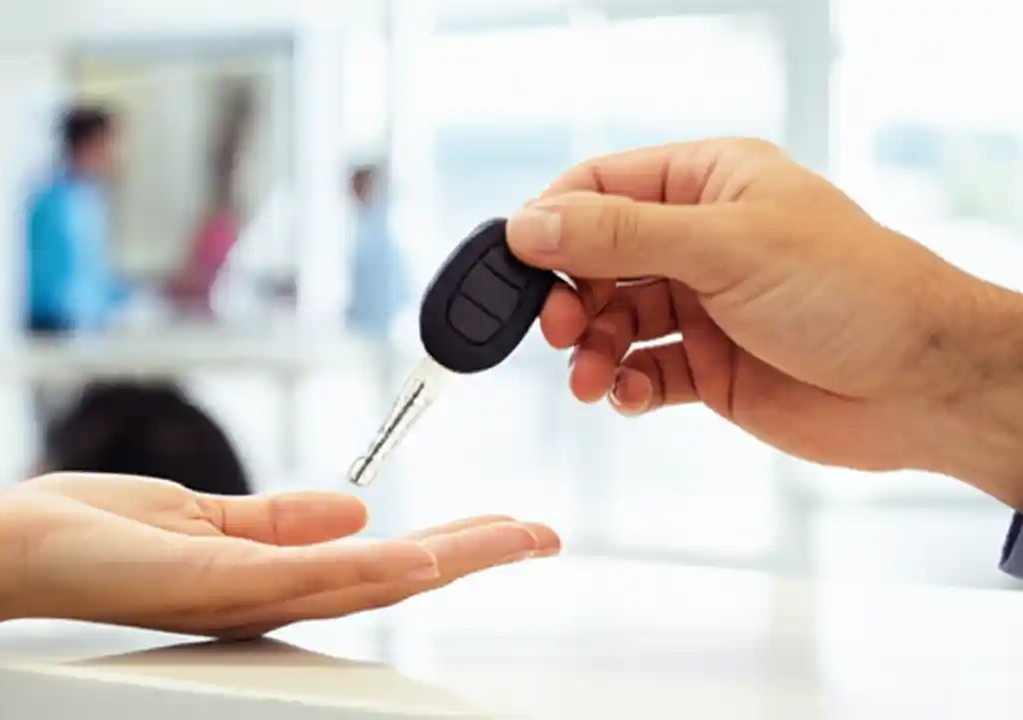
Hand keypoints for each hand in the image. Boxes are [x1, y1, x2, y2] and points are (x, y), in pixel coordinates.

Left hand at [0, 473, 559, 637]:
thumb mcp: (204, 516)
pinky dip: (365, 569)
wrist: (9, 548)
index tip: (507, 525)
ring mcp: (243, 595)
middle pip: (389, 576)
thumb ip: (279, 517)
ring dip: (442, 560)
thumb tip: (354, 507)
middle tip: (543, 536)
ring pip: (363, 580)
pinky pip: (298, 576)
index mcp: (269, 573)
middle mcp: (268, 595)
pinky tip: (413, 556)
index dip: (449, 544)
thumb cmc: (93, 533)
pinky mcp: (209, 583)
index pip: (377, 558)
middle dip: (471, 556)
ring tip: (509, 539)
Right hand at [506, 138, 1022, 505]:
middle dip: (568, 296)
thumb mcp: (726, 247)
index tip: (518, 263)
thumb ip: (621, 236)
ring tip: (588, 377)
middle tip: (557, 328)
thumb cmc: (849, 291)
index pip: (600, 188)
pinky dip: (624, 385)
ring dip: (590, 349)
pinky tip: (627, 395)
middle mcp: (700, 240)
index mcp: (708, 184)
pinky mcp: (710, 366)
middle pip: (596, 259)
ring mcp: (703, 305)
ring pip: (613, 320)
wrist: (922, 385)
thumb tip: (529, 224)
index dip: (552, 223)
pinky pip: (642, 371)